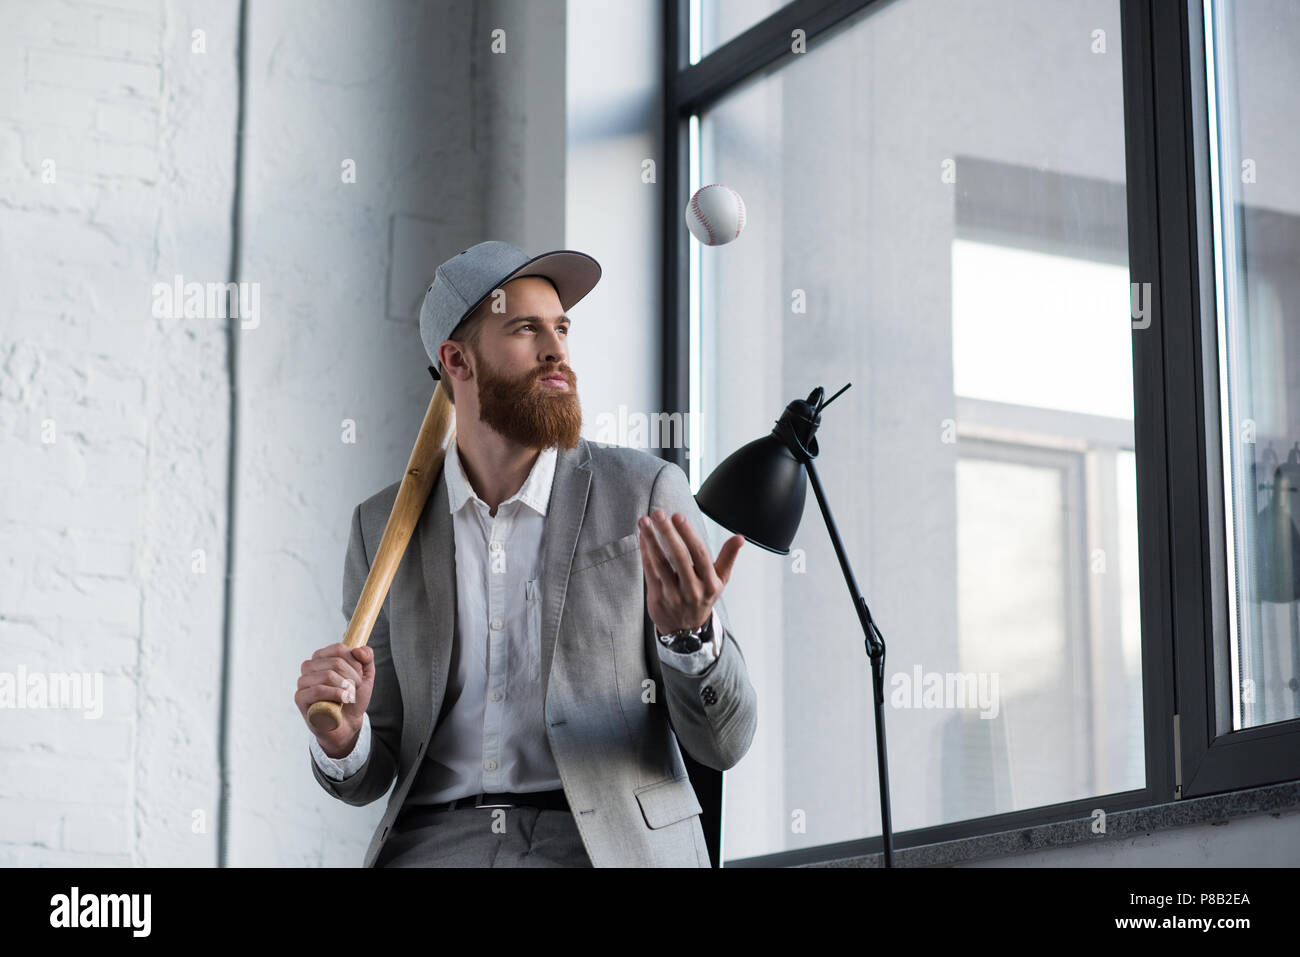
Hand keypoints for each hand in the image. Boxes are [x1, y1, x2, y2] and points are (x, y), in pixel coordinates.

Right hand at [295, 642, 374, 757]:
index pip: (339, 649)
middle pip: (336, 662)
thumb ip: (366, 658)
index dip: (354, 663)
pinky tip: (343, 700)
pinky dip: (335, 694)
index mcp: (322, 657)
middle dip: (353, 677)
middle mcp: (309, 667)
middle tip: (355, 689)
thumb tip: (358, 649)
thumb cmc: (352, 697)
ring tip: (349, 696)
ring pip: (328, 675)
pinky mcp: (300, 697)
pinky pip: (318, 690)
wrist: (347, 723)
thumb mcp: (365, 675)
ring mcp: (303, 682)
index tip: (359, 676)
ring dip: (346, 688)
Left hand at [638, 508, 742, 634]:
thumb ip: (728, 557)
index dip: (688, 535)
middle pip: (679, 557)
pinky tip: (643, 537)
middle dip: (667, 533)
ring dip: (651, 540)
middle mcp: (693, 589)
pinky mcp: (657, 597)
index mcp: (710, 583)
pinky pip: (650, 571)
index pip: (699, 555)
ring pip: (661, 564)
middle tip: (658, 513)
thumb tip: (740, 537)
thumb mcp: (720, 580)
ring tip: (644, 522)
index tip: (678, 516)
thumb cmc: (703, 597)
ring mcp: (673, 595)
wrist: (686, 630)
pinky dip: (646, 553)